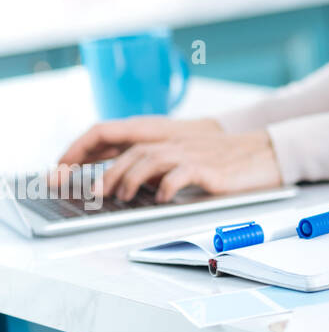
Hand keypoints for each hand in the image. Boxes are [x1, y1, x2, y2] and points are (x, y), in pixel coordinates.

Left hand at [51, 117, 281, 201]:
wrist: (266, 153)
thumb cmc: (223, 157)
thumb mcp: (184, 151)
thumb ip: (153, 158)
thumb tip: (114, 176)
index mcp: (162, 133)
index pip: (107, 132)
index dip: (78, 150)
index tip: (58, 171)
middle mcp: (173, 140)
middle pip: (126, 150)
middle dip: (101, 173)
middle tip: (90, 195)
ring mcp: (191, 152)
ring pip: (147, 160)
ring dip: (127, 180)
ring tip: (121, 198)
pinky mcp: (209, 168)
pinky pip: (179, 175)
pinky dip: (164, 188)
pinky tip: (160, 199)